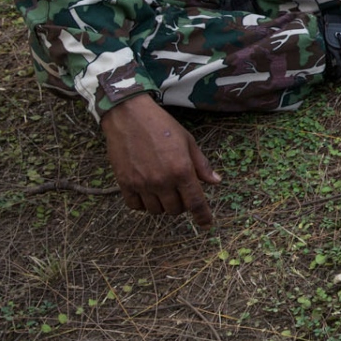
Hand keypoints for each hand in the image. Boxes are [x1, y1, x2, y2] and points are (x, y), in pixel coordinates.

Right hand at [101, 93, 220, 228]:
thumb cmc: (162, 126)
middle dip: (182, 205)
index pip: (195, 203)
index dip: (203, 216)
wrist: (129, 116)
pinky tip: (147, 193)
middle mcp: (162, 181)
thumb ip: (201, 164)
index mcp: (182, 170)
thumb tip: (216, 182)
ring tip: (164, 190)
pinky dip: (143, 204)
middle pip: (176, 209)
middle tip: (180, 192)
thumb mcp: (188, 141)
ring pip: (156, 211)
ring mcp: (142, 184)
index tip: (207, 224)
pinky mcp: (124, 183)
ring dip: (163, 205)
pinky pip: (136, 206)